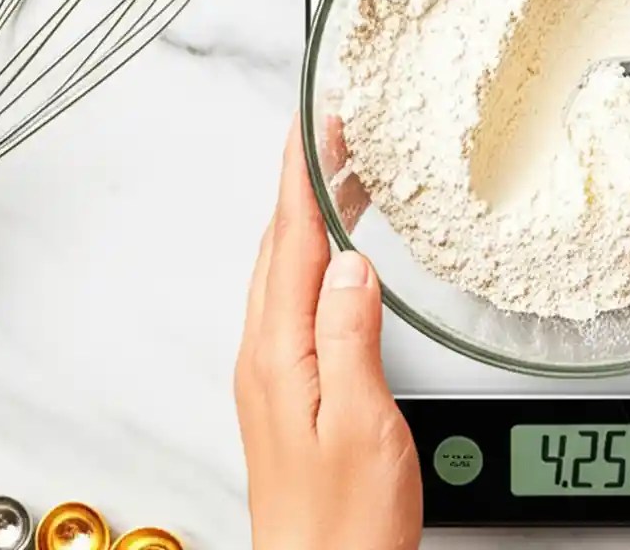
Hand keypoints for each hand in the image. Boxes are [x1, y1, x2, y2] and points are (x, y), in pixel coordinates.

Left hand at [234, 120, 421, 549]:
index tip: (315, 121)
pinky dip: (317, 260)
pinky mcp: (289, 389)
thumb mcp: (362, 422)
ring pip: (288, 271)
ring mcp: (274, 373)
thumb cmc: (343, 520)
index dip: (303, 174)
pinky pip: (298, 301)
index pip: (288, 240)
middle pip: (281, 246)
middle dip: (307, 180)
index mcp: (280, 353)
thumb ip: (351, 336)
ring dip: (313, 218)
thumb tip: (349, 262)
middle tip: (338, 132)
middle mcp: (267, 357)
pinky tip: (341, 261)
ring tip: (346, 178)